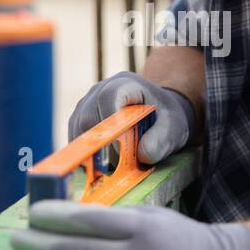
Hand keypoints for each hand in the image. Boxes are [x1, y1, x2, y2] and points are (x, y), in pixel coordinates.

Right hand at [68, 71, 194, 164]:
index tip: (119, 147)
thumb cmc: (165, 118)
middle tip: (119, 165)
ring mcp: (86, 104)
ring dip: (92, 150)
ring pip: (78, 129)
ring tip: (114, 165)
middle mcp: (100, 90)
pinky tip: (102, 164)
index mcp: (126, 84)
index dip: (110, 121)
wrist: (157, 114)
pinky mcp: (79, 119)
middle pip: (89, 116)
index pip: (109, 97)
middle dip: (101, 144)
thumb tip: (143, 154)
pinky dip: (85, 153)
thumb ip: (162, 140)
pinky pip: (75, 137)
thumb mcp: (174, 128)